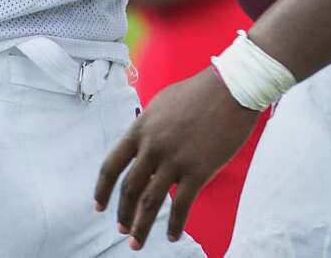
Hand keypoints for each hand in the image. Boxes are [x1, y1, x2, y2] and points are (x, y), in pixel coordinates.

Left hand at [95, 67, 257, 249]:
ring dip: (141, 227)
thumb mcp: (162, 105)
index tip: (98, 206)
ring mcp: (175, 159)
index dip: (102, 189)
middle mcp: (153, 146)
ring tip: (137, 243)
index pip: (112, 165)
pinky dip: (174, 225)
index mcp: (141, 128)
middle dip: (123, 214)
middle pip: (129, 188)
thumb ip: (148, 129)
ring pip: (150, 202)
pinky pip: (181, 206)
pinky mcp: (198, 170)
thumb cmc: (199, 92)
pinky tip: (173, 235)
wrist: (232, 87)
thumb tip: (141, 153)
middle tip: (122, 230)